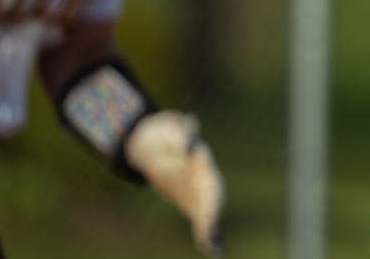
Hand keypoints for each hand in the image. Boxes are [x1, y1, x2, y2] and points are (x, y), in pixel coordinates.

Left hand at [124, 110, 225, 256]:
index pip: (211, 184)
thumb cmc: (161, 133)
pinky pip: (202, 218)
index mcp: (202, 162)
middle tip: (210, 239)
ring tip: (216, 252)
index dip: (212, 202)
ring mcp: (200, 189)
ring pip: (211, 213)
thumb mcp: (167, 128)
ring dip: (214, 231)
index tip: (209, 219)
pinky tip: (211, 249)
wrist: (153, 142)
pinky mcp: (192, 199)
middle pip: (214, 202)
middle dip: (213, 220)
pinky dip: (207, 233)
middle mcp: (205, 177)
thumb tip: (192, 124)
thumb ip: (180, 130)